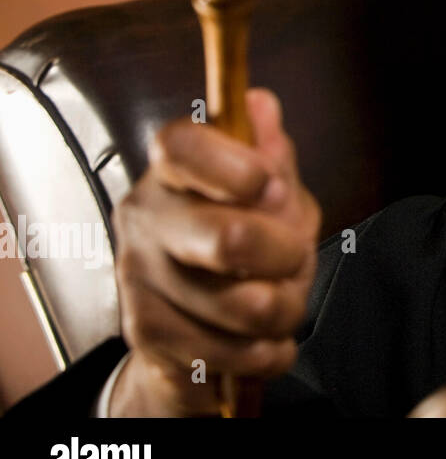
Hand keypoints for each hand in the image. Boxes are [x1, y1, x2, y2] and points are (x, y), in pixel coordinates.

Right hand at [107, 88, 319, 415]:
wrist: (190, 332)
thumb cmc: (238, 251)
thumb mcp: (272, 197)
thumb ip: (273, 157)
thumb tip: (261, 106)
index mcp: (173, 172)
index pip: (183, 146)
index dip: (236, 166)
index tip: (270, 184)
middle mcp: (146, 217)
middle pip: (229, 237)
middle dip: (287, 255)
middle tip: (293, 257)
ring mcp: (139, 277)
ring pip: (244, 304)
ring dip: (286, 308)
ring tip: (283, 303)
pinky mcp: (146, 333)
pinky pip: (233, 350)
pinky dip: (267, 352)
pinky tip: (265, 341)